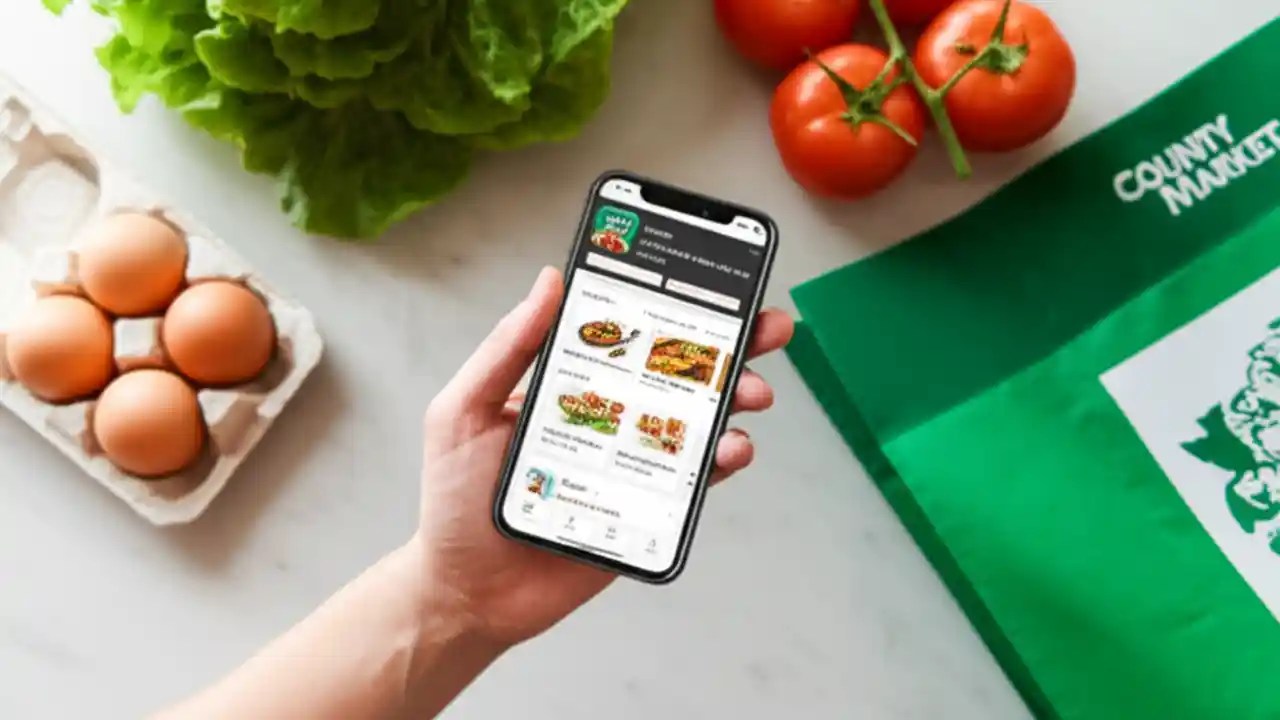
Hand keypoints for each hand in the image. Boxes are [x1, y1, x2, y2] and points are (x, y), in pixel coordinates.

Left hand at [412, 267, 793, 646]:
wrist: (467, 593)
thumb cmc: (454, 500)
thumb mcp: (464, 410)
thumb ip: (507, 348)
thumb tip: (550, 282)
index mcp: (568, 383)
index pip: (627, 333)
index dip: (671, 307)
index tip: (711, 282)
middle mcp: (607, 416)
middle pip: (677, 371)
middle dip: (731, 345)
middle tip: (766, 327)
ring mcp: (630, 461)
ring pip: (697, 421)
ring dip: (736, 399)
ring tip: (754, 392)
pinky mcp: (645, 507)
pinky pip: (693, 478)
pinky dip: (722, 460)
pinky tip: (732, 447)